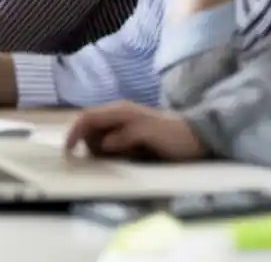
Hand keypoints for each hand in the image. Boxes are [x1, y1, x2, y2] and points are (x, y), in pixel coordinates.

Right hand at [64, 101, 208, 161]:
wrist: (201, 139)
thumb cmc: (176, 136)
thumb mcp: (149, 134)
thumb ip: (124, 136)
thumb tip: (103, 144)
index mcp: (121, 111)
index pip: (87, 117)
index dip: (74, 131)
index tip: (69, 150)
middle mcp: (119, 114)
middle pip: (89, 127)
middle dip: (90, 143)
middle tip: (105, 158)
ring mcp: (124, 123)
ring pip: (99, 135)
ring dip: (102, 148)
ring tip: (122, 157)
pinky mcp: (130, 134)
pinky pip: (110, 141)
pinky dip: (111, 151)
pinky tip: (126, 156)